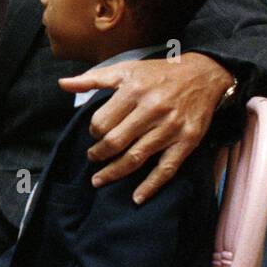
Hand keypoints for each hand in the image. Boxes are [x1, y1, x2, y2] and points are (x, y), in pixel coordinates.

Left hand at [59, 54, 232, 203]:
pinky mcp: (187, 141)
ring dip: (114, 172)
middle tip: (93, 159)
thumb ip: (93, 78)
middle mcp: (152, 110)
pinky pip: (166, 168)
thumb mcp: (125, 69)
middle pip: (115, 142)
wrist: (203, 75)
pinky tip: (137, 198)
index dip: (94, 132)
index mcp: (134, 91)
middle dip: (98, 154)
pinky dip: (151, 186)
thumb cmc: (159, 73)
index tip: (96, 134)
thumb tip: (63, 84)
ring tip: (99, 179)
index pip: (102, 122)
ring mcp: (170, 128)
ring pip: (136, 157)